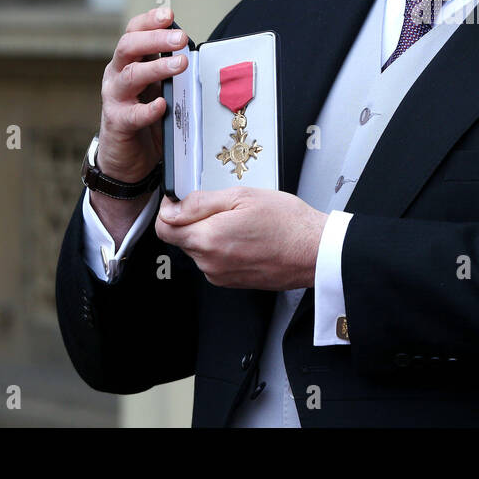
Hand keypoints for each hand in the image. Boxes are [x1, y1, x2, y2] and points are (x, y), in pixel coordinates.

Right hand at [97, 4, 188, 181]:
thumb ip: (170, 71)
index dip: (149, 21)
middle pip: (129, 47)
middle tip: (181, 38)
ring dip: (157, 68)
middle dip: (155, 39)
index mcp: (128, 62)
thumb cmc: (145, 117)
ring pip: (130, 76)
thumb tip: (197, 55)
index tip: (169, 14)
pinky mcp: (118, 123)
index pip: (134, 32)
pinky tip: (162, 105)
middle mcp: (117, 75)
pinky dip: (148, 109)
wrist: (125, 156)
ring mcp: (115, 98)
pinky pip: (132, 114)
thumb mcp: (159, 88)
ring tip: (180, 64)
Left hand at [155, 188, 328, 290]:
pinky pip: (214, 261)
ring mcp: (220, 275)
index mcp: (209, 239)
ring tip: (241, 222)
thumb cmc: (288, 223)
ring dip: (210, 234)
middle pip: (181, 238)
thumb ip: (201, 202)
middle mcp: (210, 263)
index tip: (181, 200)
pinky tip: (246, 237)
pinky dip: (223, 248)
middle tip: (224, 207)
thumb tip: (174, 208)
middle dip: (194, 220)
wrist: (314, 252)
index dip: (170, 209)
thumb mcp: (243, 196)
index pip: (164, 228)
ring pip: (199, 249)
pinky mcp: (231, 282)